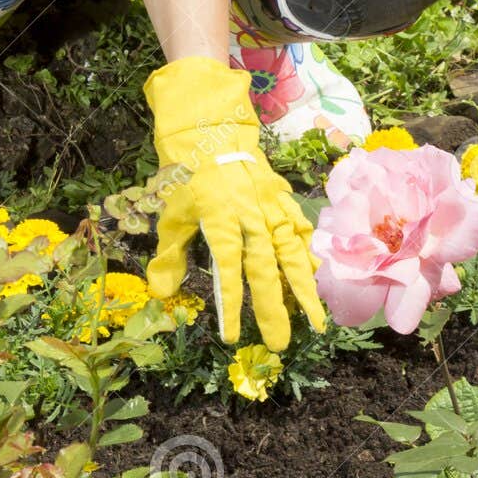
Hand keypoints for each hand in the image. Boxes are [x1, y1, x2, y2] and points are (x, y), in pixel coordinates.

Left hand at [143, 55, 325, 351]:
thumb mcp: (171, 214)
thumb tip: (160, 295)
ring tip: (316, 323)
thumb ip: (170, 256)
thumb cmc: (187, 178)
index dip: (230, 305)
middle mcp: (251, 218)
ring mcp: (272, 210)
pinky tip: (317, 279)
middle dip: (274, 310)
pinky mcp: (284, 202)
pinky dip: (310, 256)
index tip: (232, 336)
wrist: (212, 134)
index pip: (228, 271)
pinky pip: (301, 232)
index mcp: (221, 221)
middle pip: (265, 270)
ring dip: (304, 291)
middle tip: (280, 344)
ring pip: (292, 255)